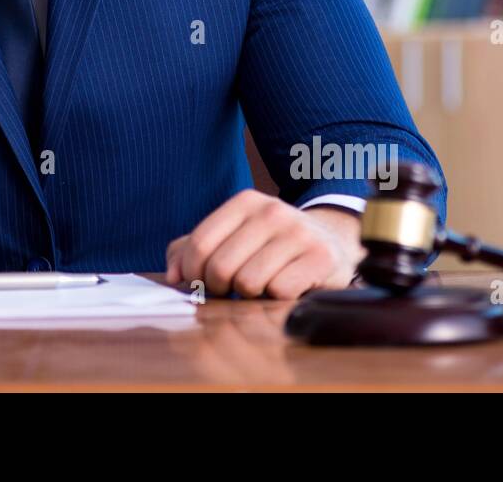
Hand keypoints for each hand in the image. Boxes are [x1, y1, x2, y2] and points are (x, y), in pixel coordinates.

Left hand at [164, 190, 365, 299]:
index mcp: (245, 202)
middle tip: (235, 287)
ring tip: (262, 284)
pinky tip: (286, 287)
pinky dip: (277, 299)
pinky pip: (279, 292)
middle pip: (221, 267)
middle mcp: (272, 211)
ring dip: (251, 294)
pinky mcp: (320, 257)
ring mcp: (298, 232)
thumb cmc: (269, 248)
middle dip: (222, 287)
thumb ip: (191, 251)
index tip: (202, 282)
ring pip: (248, 282)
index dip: (193, 273)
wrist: (329, 245)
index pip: (200, 244)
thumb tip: (173, 275)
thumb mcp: (231, 239)